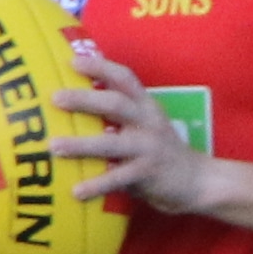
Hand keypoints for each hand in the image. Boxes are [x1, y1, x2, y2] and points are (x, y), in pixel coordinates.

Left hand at [56, 41, 209, 215]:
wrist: (198, 181)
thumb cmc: (160, 152)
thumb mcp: (146, 125)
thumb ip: (119, 115)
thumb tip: (74, 104)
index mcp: (146, 106)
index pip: (125, 78)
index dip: (100, 67)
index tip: (72, 61)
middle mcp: (148, 122)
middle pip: (116, 104)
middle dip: (85, 99)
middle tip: (56, 98)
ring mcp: (149, 148)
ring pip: (112, 144)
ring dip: (82, 145)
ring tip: (54, 146)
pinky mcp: (148, 174)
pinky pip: (118, 179)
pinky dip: (96, 185)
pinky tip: (76, 192)